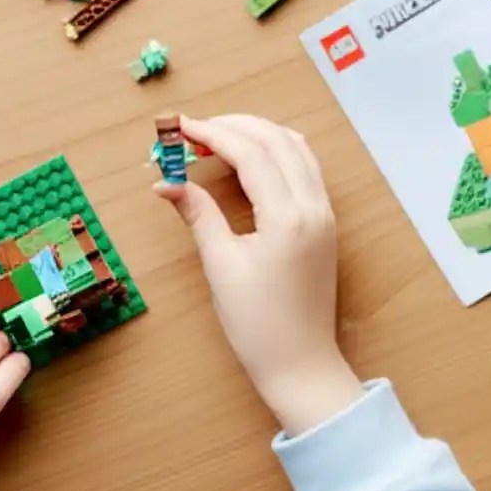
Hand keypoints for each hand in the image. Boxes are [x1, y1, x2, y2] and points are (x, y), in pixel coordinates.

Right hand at [155, 115, 361, 435]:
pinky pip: (306, 168)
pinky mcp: (325, 223)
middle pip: (277, 140)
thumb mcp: (221, 266)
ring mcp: (324, 213)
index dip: (213, 133)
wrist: (301, 364)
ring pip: (297, 148)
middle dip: (235, 125)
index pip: (251, 153)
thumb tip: (165, 182)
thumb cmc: (257, 324)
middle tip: (194, 130)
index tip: (180, 127)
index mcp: (288, 218)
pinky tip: (250, 159)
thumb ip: (198, 215)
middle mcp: (314, 207)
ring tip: (218, 138)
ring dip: (259, 134)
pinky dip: (277, 151)